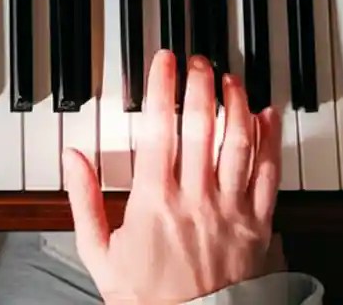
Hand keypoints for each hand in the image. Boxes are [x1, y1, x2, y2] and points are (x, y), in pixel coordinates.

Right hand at [64, 51, 282, 304]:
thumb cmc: (147, 301)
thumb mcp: (99, 254)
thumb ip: (83, 201)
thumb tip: (72, 158)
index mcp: (154, 202)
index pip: (160, 129)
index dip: (163, 88)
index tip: (164, 62)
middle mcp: (196, 199)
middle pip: (202, 126)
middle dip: (201, 85)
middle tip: (199, 61)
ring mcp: (231, 211)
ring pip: (239, 144)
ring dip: (236, 105)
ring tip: (230, 80)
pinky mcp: (259, 226)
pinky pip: (269, 175)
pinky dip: (270, 141)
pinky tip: (266, 117)